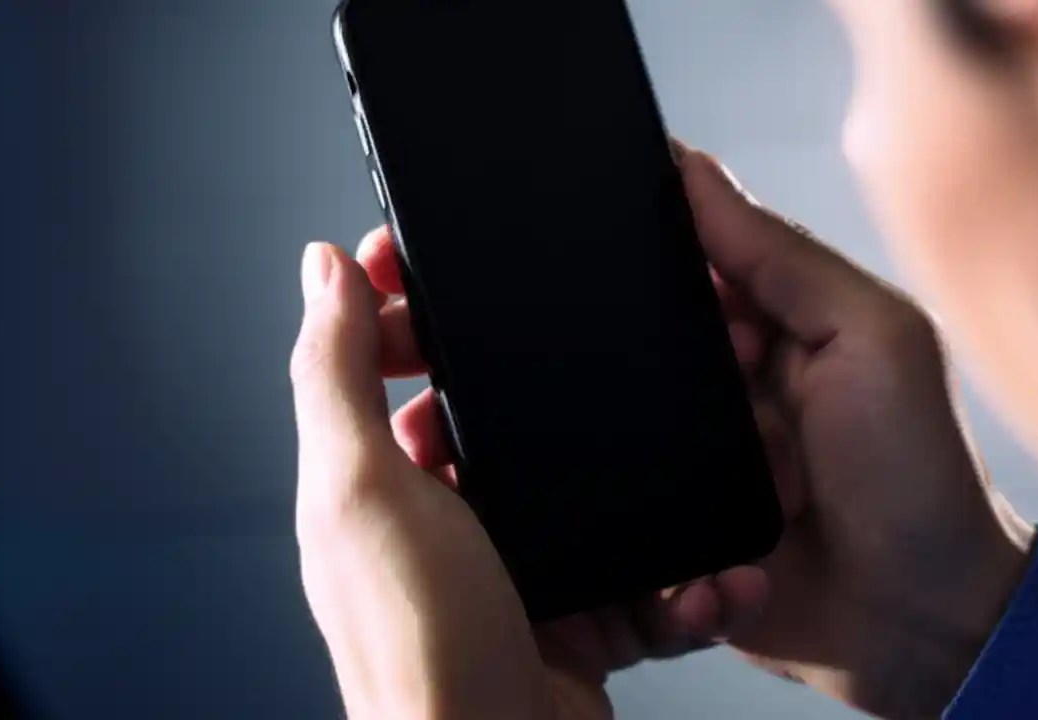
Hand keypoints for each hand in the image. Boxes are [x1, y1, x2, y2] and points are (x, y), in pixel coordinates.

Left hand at [290, 242, 767, 718]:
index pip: (398, 372)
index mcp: (386, 485)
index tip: (461, 258)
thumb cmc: (419, 645)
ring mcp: (524, 570)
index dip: (422, 311)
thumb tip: (324, 269)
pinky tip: (713, 570)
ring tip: (695, 437)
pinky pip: (646, 575)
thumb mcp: (365, 492)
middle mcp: (452, 523)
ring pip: (594, 495)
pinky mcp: (585, 618)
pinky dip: (685, 577)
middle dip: (565, 387)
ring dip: (646, 479)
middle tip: (628, 342)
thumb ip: (337, 378)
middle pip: (508, 421)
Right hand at [671, 143, 1034, 718]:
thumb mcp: (873, 338)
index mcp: (776, 325)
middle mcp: (728, 385)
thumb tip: (695, 169)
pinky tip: (682, 515)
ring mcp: (696, 457)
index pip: (691, 257)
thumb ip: (785, 256)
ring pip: (615, 417)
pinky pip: (616, 497)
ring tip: (726, 467)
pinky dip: (633, 505)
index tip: (624, 240)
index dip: (657, 246)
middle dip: (634, 347)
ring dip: (636, 435)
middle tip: (708, 384)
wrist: (920, 626)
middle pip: (641, 337)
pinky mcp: (670, 523)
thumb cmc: (918, 475)